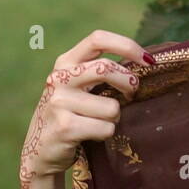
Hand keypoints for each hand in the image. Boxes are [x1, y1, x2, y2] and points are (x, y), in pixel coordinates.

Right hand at [19, 30, 154, 188]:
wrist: (40, 149)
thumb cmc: (70, 113)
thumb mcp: (77, 86)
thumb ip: (100, 72)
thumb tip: (143, 62)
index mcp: (65, 62)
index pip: (97, 39)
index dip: (126, 45)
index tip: (147, 60)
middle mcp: (59, 78)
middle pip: (106, 68)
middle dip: (128, 82)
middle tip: (132, 94)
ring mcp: (59, 102)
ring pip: (111, 107)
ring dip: (114, 118)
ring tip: (99, 121)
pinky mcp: (65, 127)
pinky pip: (106, 128)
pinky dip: (106, 134)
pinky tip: (91, 135)